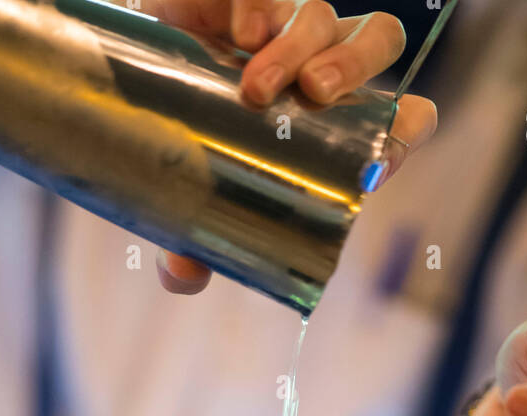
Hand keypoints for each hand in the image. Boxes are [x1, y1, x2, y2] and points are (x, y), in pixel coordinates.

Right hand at [153, 0, 436, 293]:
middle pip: (377, 43)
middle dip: (356, 67)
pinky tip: (242, 35)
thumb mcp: (187, 203)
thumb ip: (190, 246)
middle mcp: (321, 63)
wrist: (122, 86)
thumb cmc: (182, 152)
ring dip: (302, 46)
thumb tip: (182, 277)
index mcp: (335, 121)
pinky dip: (260, 6)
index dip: (404, 131)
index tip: (378, 161)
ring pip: (323, 15)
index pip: (401, 117)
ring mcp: (284, 22)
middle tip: (317, 96)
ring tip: (259, 86)